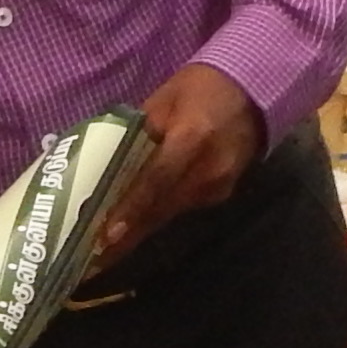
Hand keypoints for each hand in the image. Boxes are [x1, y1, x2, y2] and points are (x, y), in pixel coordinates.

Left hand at [97, 63, 265, 260]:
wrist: (254, 90)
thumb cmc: (201, 87)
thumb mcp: (163, 100)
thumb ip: (137, 134)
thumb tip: (105, 164)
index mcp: (193, 138)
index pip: (157, 179)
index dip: (131, 209)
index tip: (106, 236)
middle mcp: (209, 169)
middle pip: (161, 209)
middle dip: (126, 238)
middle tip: (91, 260)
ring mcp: (218, 185)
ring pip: (169, 213)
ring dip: (137, 232)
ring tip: (103, 253)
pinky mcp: (220, 193)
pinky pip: (180, 208)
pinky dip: (155, 217)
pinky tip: (132, 228)